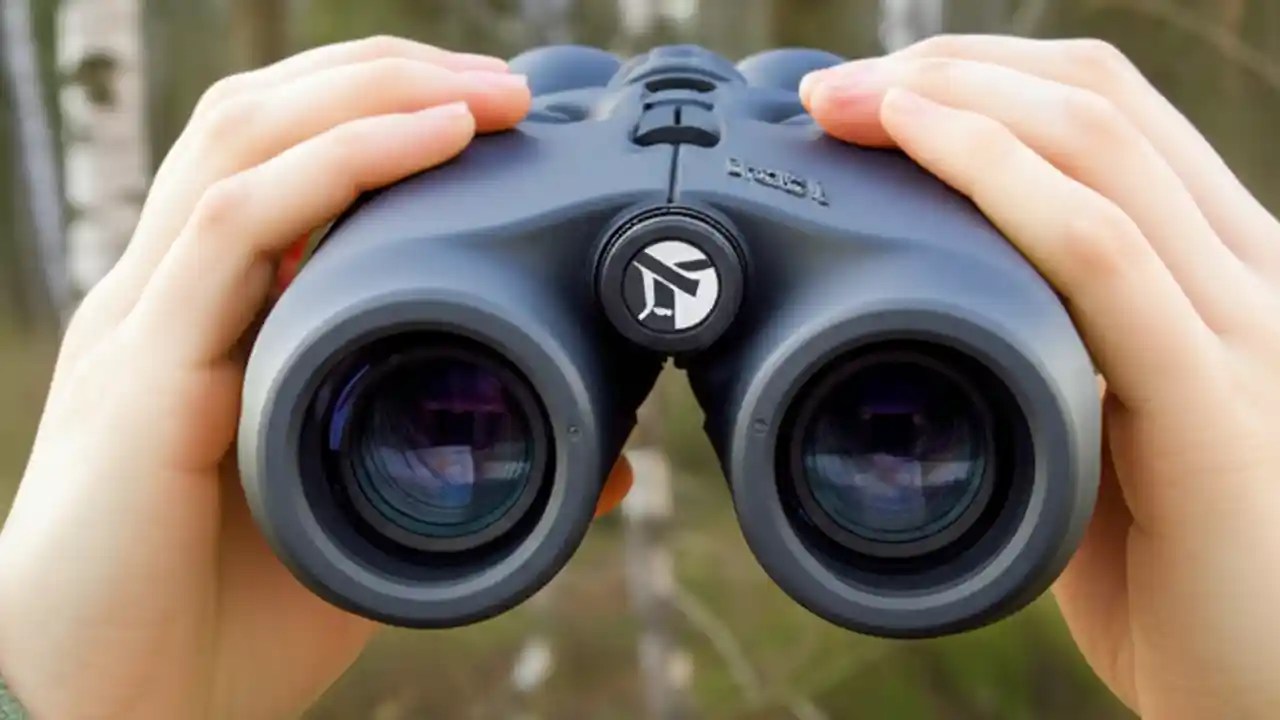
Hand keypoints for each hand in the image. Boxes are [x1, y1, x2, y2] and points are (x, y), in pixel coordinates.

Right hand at [0, 37, 534, 719]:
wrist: (119, 716)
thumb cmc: (226, 624)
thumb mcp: (369, 525)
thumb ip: (471, 486)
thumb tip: (608, 466)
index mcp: (212, 317)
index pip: (281, 160)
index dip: (381, 114)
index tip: (500, 119)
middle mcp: (170, 295)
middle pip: (261, 117)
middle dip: (387, 77)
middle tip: (511, 87)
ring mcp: (148, 318)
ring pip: (243, 137)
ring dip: (373, 93)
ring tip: (488, 95)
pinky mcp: (141, 367)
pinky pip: (238, 223)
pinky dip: (341, 162)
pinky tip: (434, 139)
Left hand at [801, 35, 1279, 718]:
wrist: (1274, 700)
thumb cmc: (1181, 582)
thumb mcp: (1099, 444)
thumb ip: (1046, 370)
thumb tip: (933, 329)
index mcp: (1216, 277)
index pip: (1110, 119)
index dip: (985, 78)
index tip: (870, 92)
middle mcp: (1243, 278)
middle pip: (1099, 102)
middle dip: (949, 70)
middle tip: (828, 88)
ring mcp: (1240, 329)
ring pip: (1101, 146)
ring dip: (954, 101)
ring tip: (842, 101)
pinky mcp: (1217, 400)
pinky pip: (1102, 252)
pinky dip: (1000, 179)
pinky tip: (922, 145)